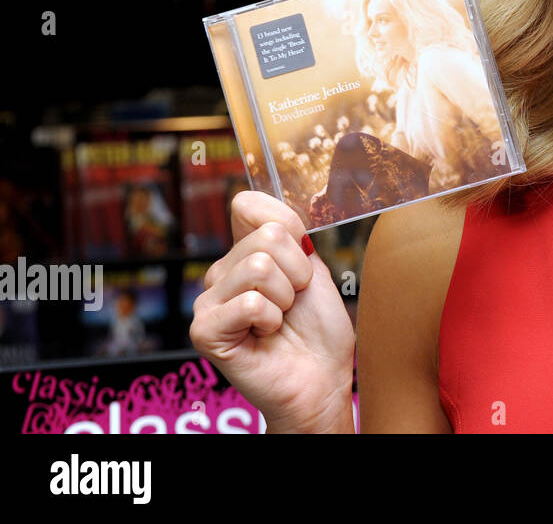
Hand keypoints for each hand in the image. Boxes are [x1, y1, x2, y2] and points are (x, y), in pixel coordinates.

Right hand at [190, 190, 355, 432]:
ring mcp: (208, 301)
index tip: (303, 259)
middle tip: (294, 303)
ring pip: (258, 267)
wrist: (322, 379)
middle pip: (267, 237)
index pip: (248, 204)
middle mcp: (220, 272)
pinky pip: (249, 301)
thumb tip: (250, 200)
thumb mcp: (313, 268)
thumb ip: (287, 232)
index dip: (287, 224)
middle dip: (299, 273)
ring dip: (286, 298)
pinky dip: (271, 319)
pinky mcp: (204, 330)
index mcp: (244, 253)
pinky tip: (266, 336)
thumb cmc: (318, 329)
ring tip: (281, 320)